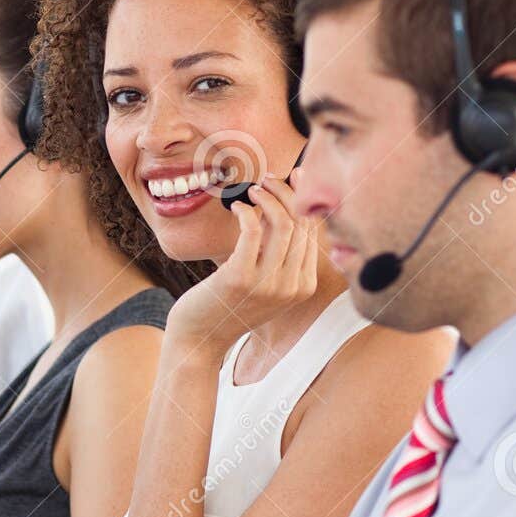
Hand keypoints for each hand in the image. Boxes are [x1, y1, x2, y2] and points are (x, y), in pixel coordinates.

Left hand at [166, 173, 318, 357]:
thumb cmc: (231, 304)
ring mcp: (268, 284)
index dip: (304, 200)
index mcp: (304, 287)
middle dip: (286, 193)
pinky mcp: (239, 278)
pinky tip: (236, 207)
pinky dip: (246, 211)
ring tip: (254, 188)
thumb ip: (279, 250)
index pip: (313, 233)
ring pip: (282, 224)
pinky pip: (252, 231)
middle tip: (268, 180)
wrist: (202, 337)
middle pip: (301, 225)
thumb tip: (283, 204)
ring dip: (268, 197)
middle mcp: (292, 287)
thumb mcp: (266, 281)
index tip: (293, 179)